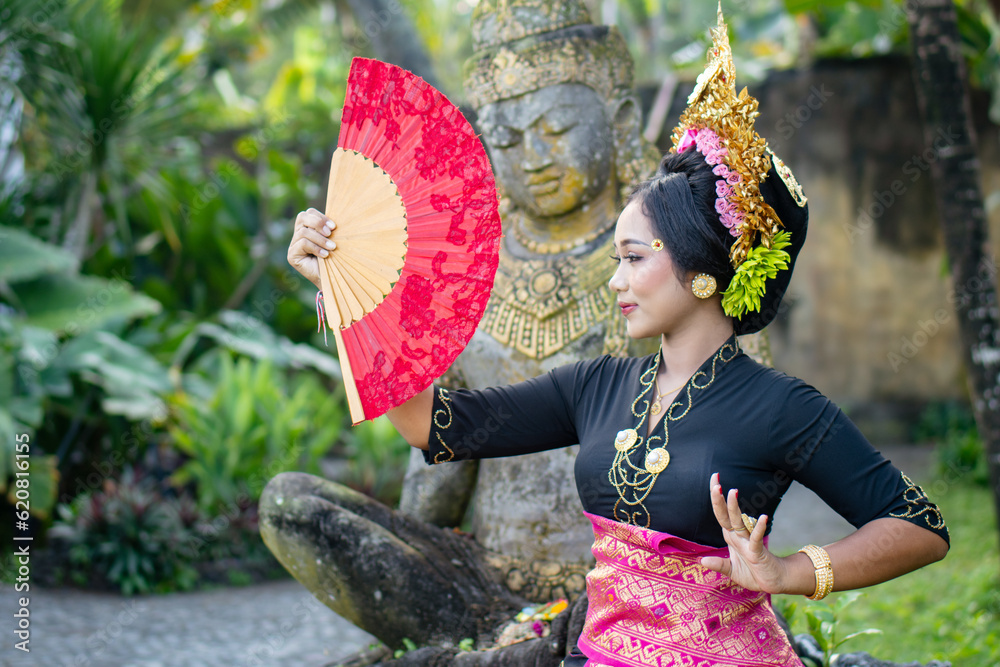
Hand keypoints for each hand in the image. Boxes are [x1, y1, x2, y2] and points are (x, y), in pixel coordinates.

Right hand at [287, 208, 336, 289]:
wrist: (333, 279)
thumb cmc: (336, 259)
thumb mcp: (334, 240)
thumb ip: (330, 229)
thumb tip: (334, 221)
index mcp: (309, 228)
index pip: (309, 213)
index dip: (321, 217)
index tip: (334, 226)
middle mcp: (299, 235)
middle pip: (302, 217)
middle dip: (317, 223)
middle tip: (330, 233)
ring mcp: (294, 245)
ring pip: (303, 232)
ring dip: (320, 239)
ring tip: (332, 247)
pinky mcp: (292, 255)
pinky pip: (302, 244)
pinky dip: (316, 248)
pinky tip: (325, 255)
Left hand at [700, 473, 787, 593]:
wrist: (774, 582)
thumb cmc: (753, 573)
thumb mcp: (732, 571)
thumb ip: (719, 565)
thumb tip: (702, 560)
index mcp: (731, 537)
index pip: (720, 514)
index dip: (716, 499)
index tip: (714, 479)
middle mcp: (738, 536)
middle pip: (725, 514)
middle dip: (719, 498)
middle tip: (716, 480)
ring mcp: (747, 542)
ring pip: (739, 522)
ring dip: (735, 507)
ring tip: (733, 491)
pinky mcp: (758, 552)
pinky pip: (757, 538)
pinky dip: (759, 528)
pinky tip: (762, 517)